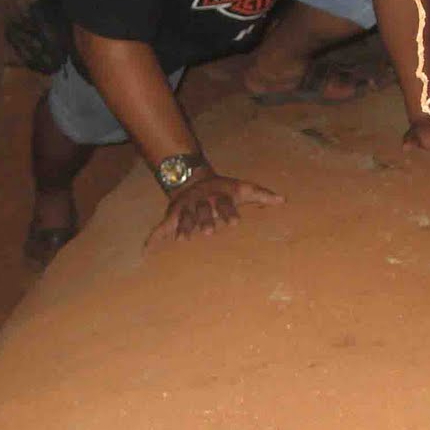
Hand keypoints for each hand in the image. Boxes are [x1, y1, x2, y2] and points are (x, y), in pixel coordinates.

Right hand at [145, 172, 283, 251]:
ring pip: (184, 218)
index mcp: (219, 196)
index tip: (235, 222)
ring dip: (183, 228)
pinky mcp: (172, 216)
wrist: (192, 179)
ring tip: (183, 240)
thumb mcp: (243, 189)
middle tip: (209, 232)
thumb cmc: (223, 190)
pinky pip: (161, 227)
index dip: (229, 212)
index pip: (225, 204)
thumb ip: (262, 195)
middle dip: (205, 220)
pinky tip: (146, 250)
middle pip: (203, 211)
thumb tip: (283, 201)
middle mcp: (201, 202)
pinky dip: (153, 238)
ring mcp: (185, 209)